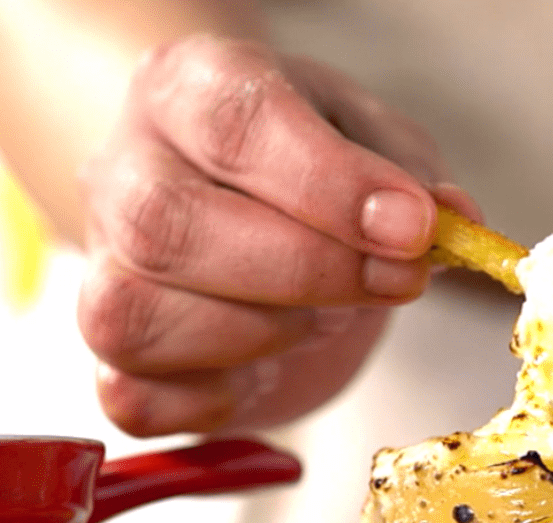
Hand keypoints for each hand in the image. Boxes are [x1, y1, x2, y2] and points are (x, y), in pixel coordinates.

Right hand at [76, 34, 479, 435]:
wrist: (238, 215)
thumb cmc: (302, 175)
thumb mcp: (371, 144)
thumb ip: (408, 178)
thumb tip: (450, 225)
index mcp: (185, 90)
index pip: (234, 127)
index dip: (329, 186)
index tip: (412, 230)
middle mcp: (123, 176)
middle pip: (167, 226)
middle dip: (302, 271)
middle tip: (391, 282)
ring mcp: (101, 275)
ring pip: (135, 318)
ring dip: (260, 336)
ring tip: (322, 318)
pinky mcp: (114, 363)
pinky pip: (136, 401)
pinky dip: (213, 402)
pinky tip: (261, 370)